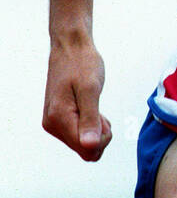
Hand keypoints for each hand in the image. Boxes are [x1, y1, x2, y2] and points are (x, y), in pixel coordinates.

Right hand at [43, 35, 112, 161]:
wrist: (70, 47)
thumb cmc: (82, 63)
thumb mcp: (91, 89)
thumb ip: (90, 119)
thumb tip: (90, 146)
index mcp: (59, 119)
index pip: (87, 150)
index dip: (102, 138)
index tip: (103, 117)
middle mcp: (52, 124)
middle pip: (85, 150)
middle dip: (99, 135)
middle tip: (100, 112)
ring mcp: (54, 122)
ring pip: (82, 143)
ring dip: (94, 129)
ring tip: (94, 106)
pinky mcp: (58, 118)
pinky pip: (78, 134)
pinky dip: (89, 125)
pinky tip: (90, 109)